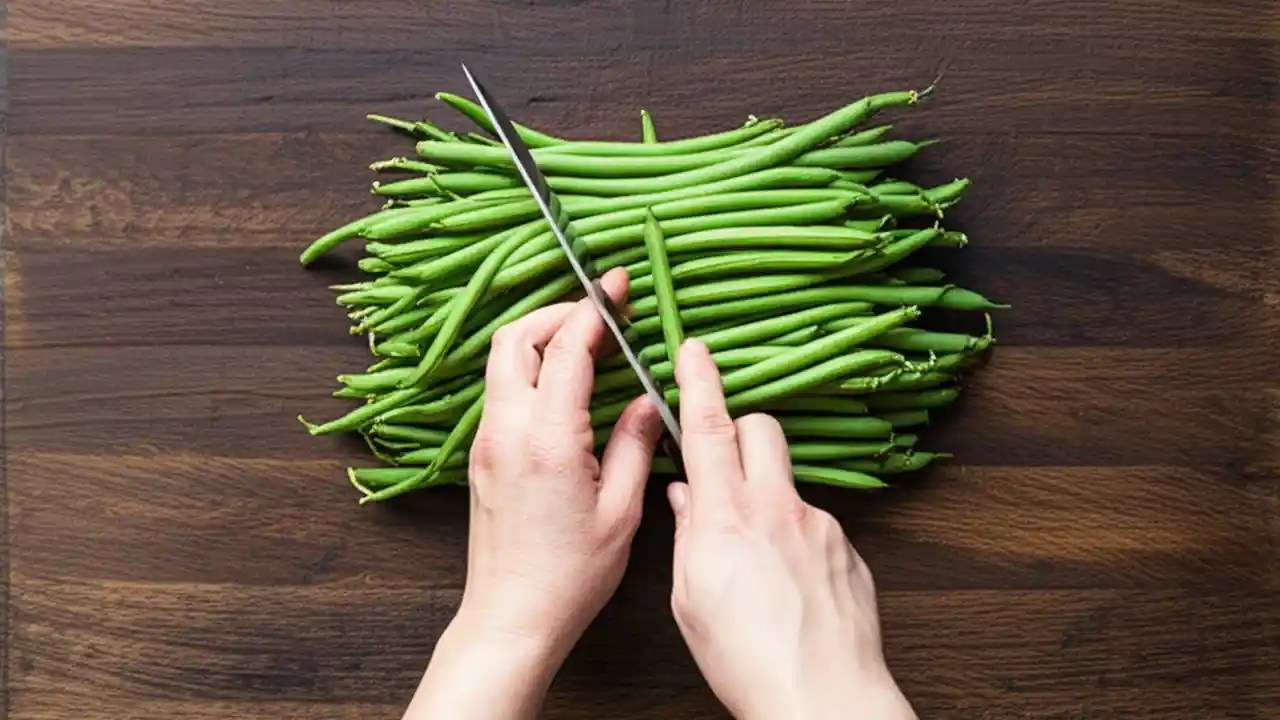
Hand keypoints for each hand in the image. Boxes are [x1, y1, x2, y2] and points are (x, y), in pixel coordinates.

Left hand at [405, 268, 664, 719]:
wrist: (511, 616)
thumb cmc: (571, 574)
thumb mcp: (621, 510)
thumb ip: (635, 444)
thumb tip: (651, 399)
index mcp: (547, 438)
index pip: (566, 348)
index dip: (594, 309)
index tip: (618, 287)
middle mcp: (506, 430)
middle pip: (516, 338)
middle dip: (559, 312)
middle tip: (602, 312)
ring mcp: (487, 442)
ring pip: (503, 361)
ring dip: (542, 338)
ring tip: (589, 342)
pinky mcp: (483, 456)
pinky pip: (502, 390)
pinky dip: (531, 369)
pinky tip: (567, 384)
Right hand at [667, 338, 914, 719]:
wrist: (822, 700)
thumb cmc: (744, 660)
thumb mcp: (689, 599)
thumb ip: (687, 536)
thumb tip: (684, 498)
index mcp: (727, 518)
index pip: (709, 428)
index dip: (699, 381)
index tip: (693, 349)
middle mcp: (777, 509)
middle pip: (761, 429)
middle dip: (739, 432)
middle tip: (722, 465)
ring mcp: (820, 525)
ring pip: (787, 480)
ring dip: (766, 494)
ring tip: (756, 555)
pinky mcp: (848, 549)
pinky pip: (814, 523)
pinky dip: (796, 538)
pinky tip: (790, 584)